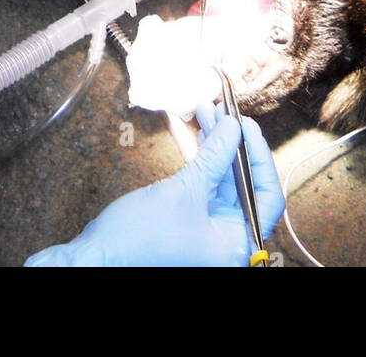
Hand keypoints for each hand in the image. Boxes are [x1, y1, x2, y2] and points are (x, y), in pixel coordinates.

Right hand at [24, 110, 284, 265]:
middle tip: (226, 111)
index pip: (267, 197)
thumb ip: (215, 158)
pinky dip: (203, 159)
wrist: (97, 257)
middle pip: (245, 185)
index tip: (246, 125)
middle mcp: (228, 240)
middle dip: (233, 144)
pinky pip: (206, 186)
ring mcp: (209, 232)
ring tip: (206, 109)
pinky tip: (199, 131)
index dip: (260, 158)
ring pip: (224, 180)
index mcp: (237, 244)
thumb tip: (236, 127)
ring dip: (216, 145)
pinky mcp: (191, 222)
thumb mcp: (184, 190)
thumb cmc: (140, 235)